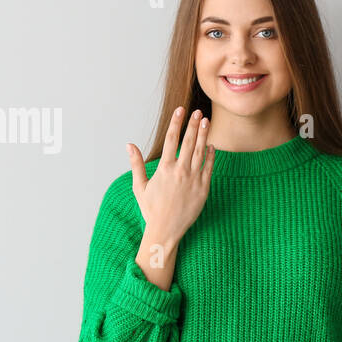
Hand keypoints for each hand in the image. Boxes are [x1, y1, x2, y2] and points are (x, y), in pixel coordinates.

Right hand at [127, 107, 214, 242]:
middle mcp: (180, 171)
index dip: (176, 123)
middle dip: (193, 125)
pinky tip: (212, 145)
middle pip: (188, 142)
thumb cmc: (151, 209)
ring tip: (206, 122)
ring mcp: (193, 179)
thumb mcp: (139, 186)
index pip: (171, 139)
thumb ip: (136, 164)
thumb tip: (129, 145)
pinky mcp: (203, 189)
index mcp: (164, 169)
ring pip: (201, 152)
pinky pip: (209, 167)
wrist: (166, 230)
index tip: (180, 110)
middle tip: (198, 112)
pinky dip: (211, 155)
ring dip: (204, 135)